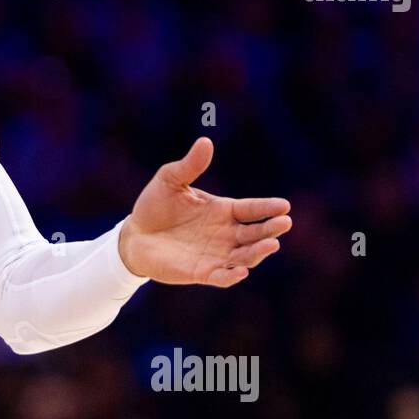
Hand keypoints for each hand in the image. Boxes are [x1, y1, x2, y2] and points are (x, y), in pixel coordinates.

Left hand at [119, 137, 290, 286]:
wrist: (134, 235)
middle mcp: (225, 234)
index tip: (284, 206)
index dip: (267, 208)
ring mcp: (215, 254)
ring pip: (244, 256)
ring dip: (258, 252)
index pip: (250, 209)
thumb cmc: (155, 205)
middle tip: (284, 223)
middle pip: (254, 233)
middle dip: (270, 229)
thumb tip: (205, 141)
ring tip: (271, 244)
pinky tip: (240, 272)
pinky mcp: (201, 272)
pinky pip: (221, 276)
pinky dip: (231, 276)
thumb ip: (189, 165)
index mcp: (223, 210)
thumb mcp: (170, 180)